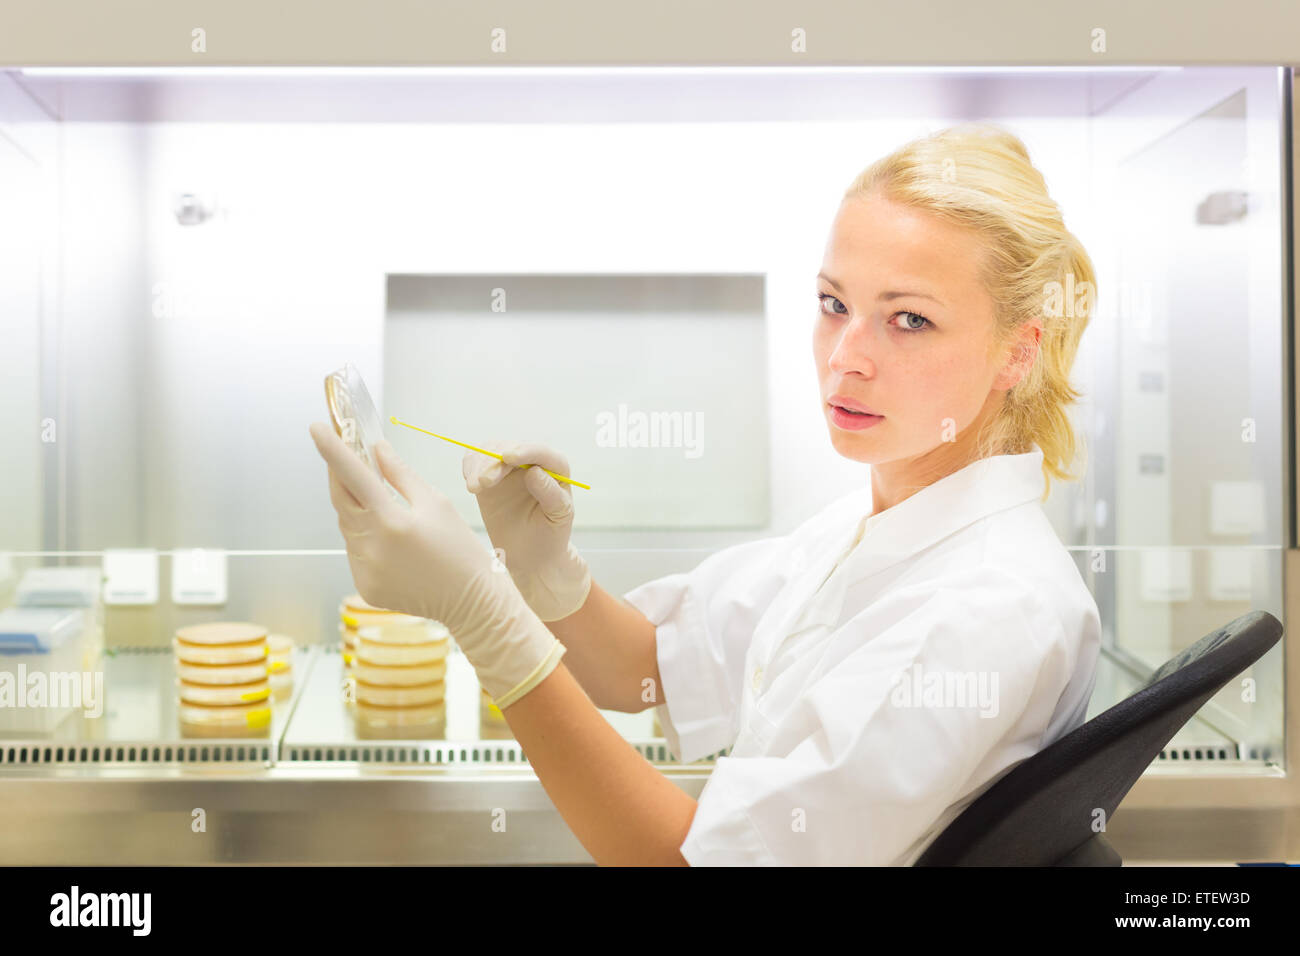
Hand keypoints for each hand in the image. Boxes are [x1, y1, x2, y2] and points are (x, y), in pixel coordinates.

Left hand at [309, 422, 564, 706]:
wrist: (470, 603)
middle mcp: (371, 546)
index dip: (332, 449)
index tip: (317, 428)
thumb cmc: (460, 549)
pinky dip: (366, 537)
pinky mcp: (365, 585)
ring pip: (348, 526)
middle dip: (340, 475)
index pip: (353, 475)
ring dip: (358, 509)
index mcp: (392, 521)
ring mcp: (364, 569)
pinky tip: (393, 543)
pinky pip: (355, 550)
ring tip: (387, 509)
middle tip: (344, 455)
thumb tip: (375, 450)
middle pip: (341, 499)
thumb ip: (400, 475)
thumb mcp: (436, 503)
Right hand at [463, 441, 591, 621]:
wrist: (530, 555)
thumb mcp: (557, 518)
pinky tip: (471, 483)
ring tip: (474, 489)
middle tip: (483, 484)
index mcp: (556, 469)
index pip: (540, 452)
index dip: (524, 451)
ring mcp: (509, 468)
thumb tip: (534, 471)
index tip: (507, 458)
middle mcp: (532, 462)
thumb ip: (550, 494)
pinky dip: (470, 466)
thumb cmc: (550, 536)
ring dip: (479, 465)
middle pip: (510, 447)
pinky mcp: (490, 475)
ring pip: (490, 450)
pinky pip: (476, 460)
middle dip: (494, 461)